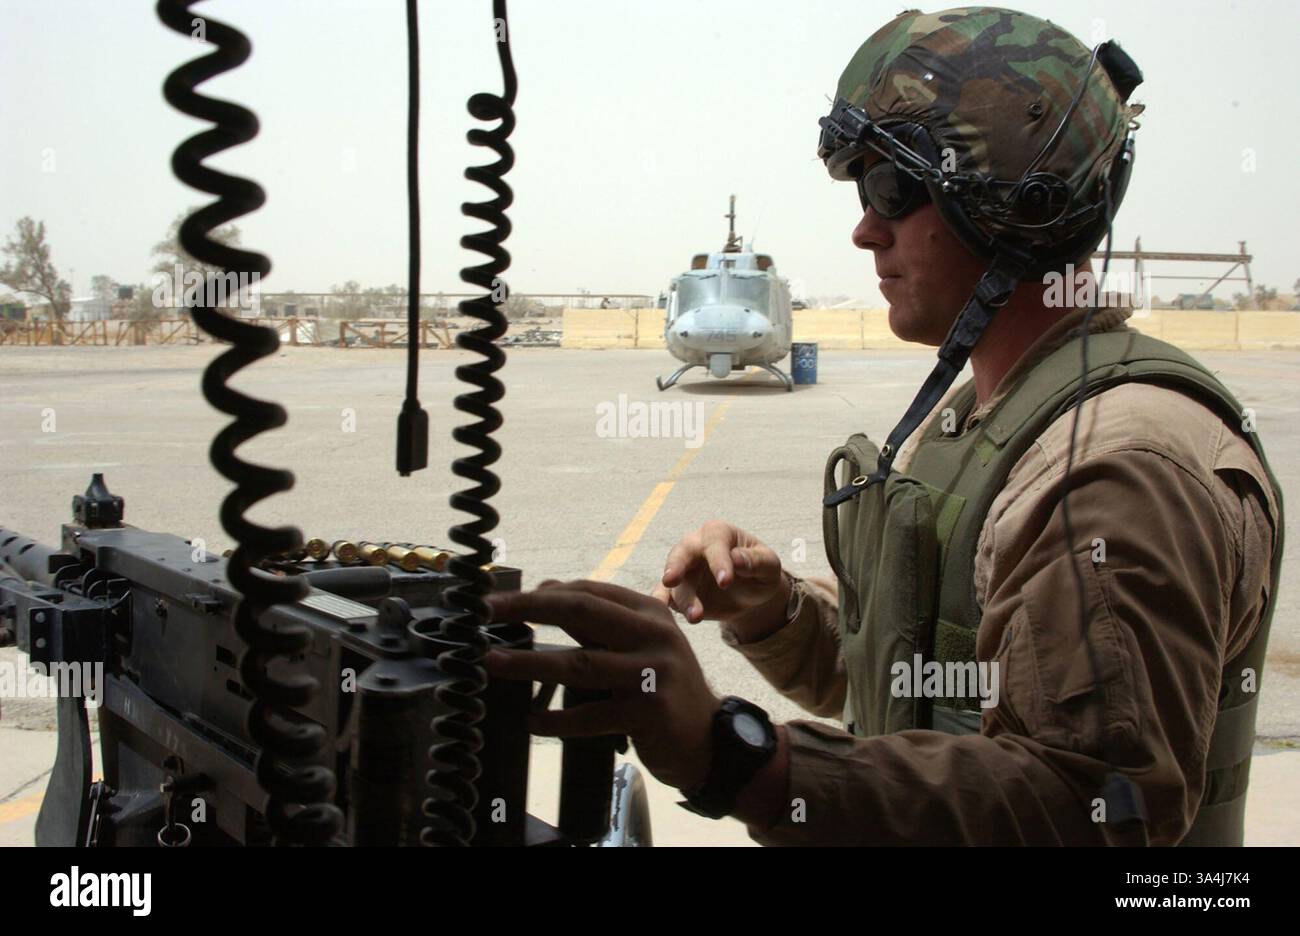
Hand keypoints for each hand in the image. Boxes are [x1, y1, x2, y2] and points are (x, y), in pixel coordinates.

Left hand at [484, 579, 720, 790]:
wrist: (710, 739)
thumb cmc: (664, 688)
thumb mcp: (637, 645)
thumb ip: (595, 621)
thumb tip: (543, 589)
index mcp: (649, 612)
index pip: (588, 590)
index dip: (539, 592)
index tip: (498, 600)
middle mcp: (655, 634)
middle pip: (582, 611)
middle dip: (527, 609)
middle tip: (486, 615)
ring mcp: (653, 673)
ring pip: (579, 663)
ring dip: (529, 663)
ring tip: (492, 664)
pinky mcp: (648, 712)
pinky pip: (591, 715)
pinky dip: (557, 720)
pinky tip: (532, 720)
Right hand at [652, 520, 790, 641]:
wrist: (750, 594)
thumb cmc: (760, 571)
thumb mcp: (768, 565)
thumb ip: (756, 560)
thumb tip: (737, 559)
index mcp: (718, 533)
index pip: (714, 543)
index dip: (718, 561)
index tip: (725, 582)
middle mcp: (695, 546)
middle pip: (681, 553)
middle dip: (676, 566)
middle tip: (672, 580)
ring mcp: (683, 569)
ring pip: (675, 582)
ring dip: (682, 598)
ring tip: (695, 617)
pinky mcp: (677, 591)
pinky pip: (665, 596)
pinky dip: (661, 603)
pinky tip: (661, 612)